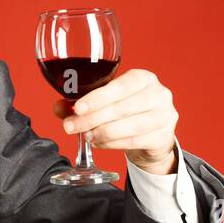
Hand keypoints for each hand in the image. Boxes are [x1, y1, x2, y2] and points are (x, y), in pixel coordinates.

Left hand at [52, 68, 177, 174]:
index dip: (98, 98)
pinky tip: (99, 142)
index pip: (120, 86)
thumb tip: (59, 108)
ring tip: (87, 135)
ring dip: (102, 132)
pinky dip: (112, 144)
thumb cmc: (125, 112)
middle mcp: (159, 94)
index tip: (78, 108)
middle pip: (122, 107)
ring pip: (130, 126)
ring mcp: (165, 115)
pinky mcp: (164, 136)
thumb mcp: (105, 102)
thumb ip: (81, 104)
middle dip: (92, 119)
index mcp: (143, 78)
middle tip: (71, 127)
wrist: (152, 134)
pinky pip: (134, 141)